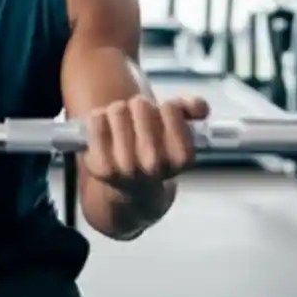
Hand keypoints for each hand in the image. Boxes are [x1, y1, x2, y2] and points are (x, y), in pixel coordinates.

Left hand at [81, 96, 208, 190]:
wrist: (132, 190)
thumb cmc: (157, 151)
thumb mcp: (178, 132)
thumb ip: (190, 111)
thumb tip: (200, 108)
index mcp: (181, 158)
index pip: (171, 108)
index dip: (166, 106)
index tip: (163, 117)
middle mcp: (155, 165)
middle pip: (141, 106)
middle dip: (140, 106)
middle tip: (138, 118)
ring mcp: (126, 168)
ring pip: (118, 111)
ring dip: (118, 111)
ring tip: (122, 124)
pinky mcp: (100, 166)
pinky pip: (96, 120)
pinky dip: (98, 118)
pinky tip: (106, 131)